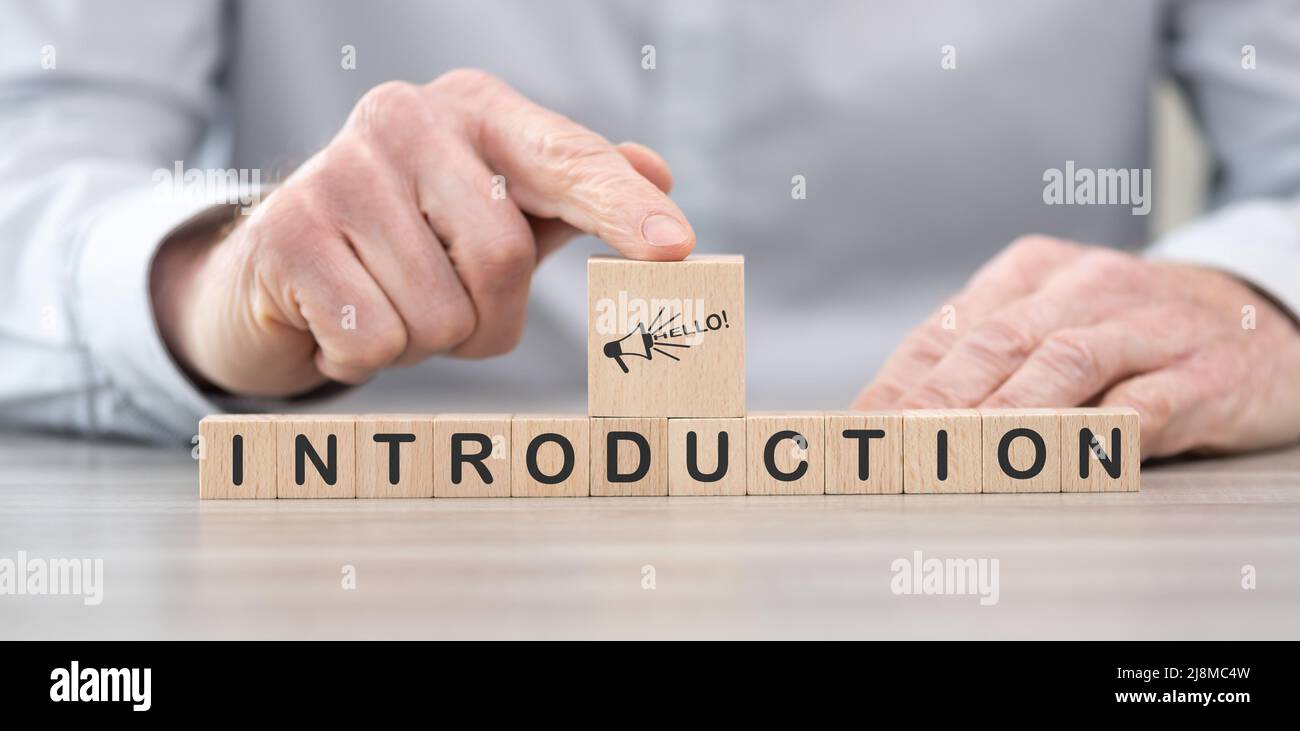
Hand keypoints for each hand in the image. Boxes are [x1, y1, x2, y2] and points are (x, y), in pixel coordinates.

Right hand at [152, 69, 693, 396]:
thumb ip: (571, 194)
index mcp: (476, 111)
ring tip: (385, 304)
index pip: (565, 159)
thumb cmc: (413, 236)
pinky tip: (339, 318)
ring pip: (438, 317)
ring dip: (423, 342)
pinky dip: (364, 358)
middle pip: (502, 260)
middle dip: (486, 318)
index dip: (619, 206)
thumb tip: (658, 174)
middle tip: (448, 312)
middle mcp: (406, 120)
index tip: (676, 249)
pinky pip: (374, 341)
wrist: (278, 260)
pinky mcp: (287, 235)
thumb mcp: (497, 207)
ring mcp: (338, 172)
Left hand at [854, 235, 1299, 457]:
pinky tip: (1065, 455)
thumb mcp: (1055, 318)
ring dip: (1006, 411)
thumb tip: (895, 412)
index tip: (858, 426)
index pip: (948, 331)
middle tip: (891, 444)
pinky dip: (1101, 431)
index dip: (898, 382)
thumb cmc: (1135, 329)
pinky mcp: (1202, 374)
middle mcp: (1085, 291)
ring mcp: (1146, 329)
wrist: (1264, 314)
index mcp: (1033, 273)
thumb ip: (986, 355)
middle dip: (936, 399)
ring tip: (961, 450)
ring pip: (1064, 363)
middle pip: (995, 344)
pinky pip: (1146, 404)